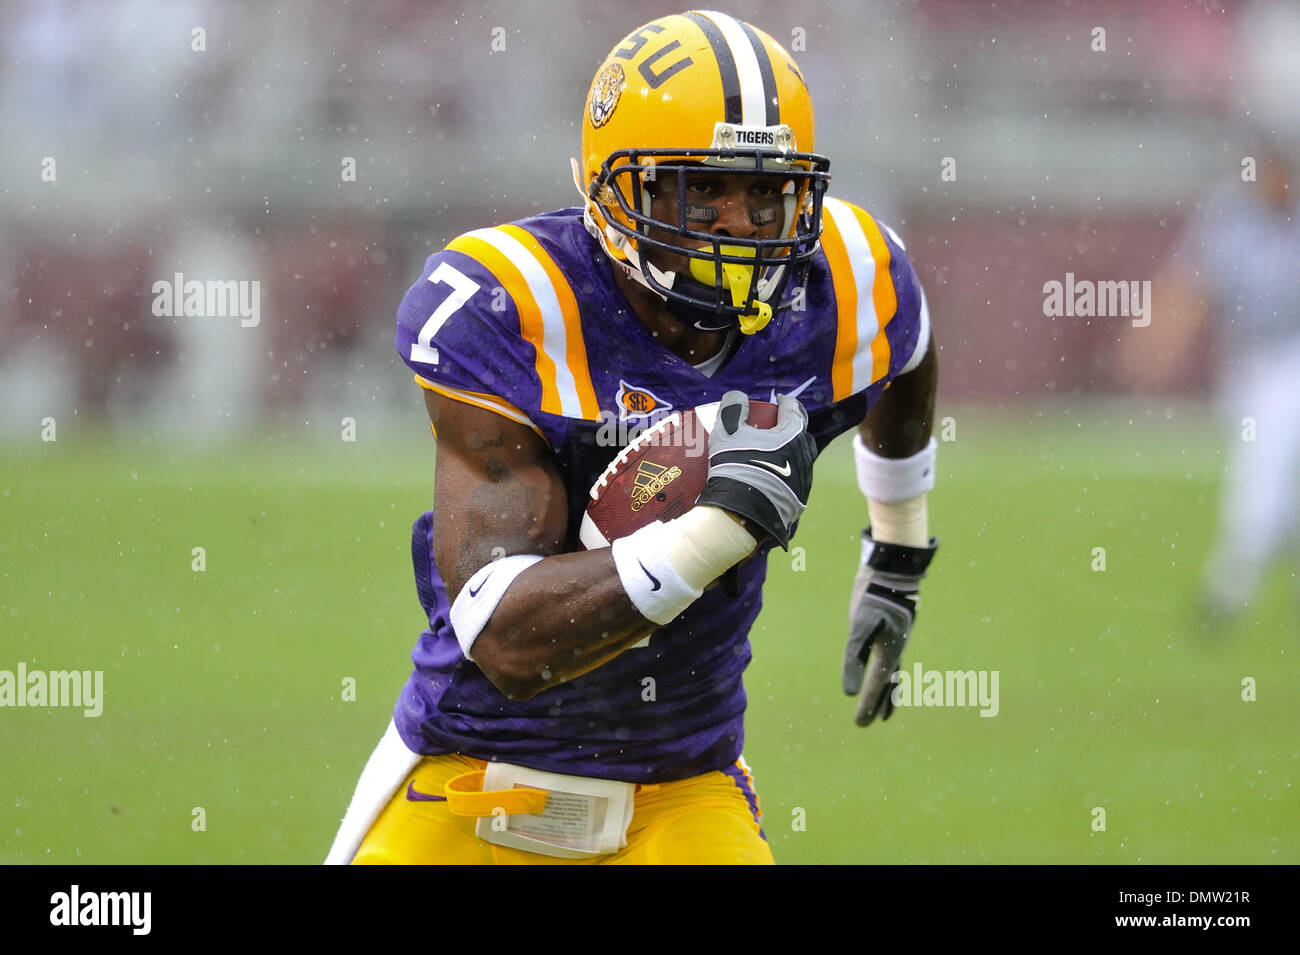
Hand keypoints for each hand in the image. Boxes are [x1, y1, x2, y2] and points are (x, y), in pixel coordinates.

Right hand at [697, 391, 816, 548]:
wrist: (742, 513)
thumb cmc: (736, 465)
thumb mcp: (728, 432)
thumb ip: (732, 408)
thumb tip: (736, 395)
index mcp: (793, 434)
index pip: (794, 410)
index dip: (785, 402)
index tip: (778, 400)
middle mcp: (805, 455)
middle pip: (800, 434)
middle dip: (789, 428)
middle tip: (773, 429)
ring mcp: (805, 479)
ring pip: (800, 459)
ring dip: (789, 452)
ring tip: (773, 454)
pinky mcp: (799, 500)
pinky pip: (795, 480)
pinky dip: (786, 474)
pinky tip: (773, 477)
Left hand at [843, 528, 937, 725]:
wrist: (891, 570)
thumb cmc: (873, 596)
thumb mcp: (860, 625)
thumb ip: (853, 657)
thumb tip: (848, 690)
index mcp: (887, 652)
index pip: (875, 686)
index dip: (867, 705)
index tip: (861, 723)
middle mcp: (895, 650)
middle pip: (887, 685)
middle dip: (877, 705)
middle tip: (869, 723)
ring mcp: (897, 641)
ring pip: (894, 675)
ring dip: (888, 694)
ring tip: (886, 710)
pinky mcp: (894, 632)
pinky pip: (893, 660)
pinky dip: (890, 674)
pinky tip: (885, 674)